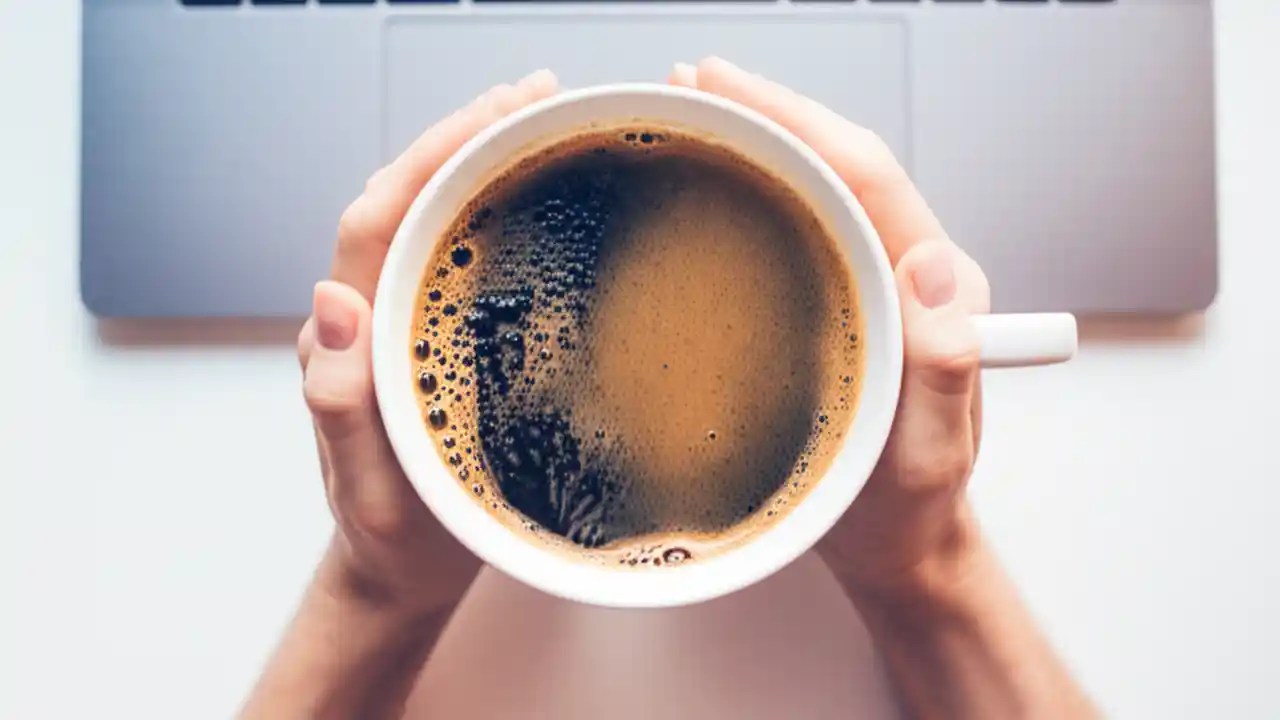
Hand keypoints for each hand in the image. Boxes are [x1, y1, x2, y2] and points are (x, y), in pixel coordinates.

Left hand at [295, 70, 559, 616]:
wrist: (399, 570)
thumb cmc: (390, 536)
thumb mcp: (367, 488)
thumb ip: (337, 404)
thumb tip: (329, 302)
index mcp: (351, 339)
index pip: (378, 218)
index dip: (431, 153)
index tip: (499, 110)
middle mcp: (368, 315)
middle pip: (403, 198)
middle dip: (461, 135)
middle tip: (536, 95)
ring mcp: (398, 323)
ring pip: (426, 218)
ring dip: (474, 160)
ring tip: (536, 122)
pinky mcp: (429, 338)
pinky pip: (450, 254)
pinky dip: (486, 208)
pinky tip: (528, 194)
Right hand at [672, 59, 991, 596]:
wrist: (899, 543)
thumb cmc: (908, 508)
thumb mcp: (929, 452)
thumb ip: (944, 364)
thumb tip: (933, 263)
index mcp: (936, 290)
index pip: (867, 174)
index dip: (798, 118)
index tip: (728, 86)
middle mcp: (906, 272)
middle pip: (840, 162)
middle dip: (769, 111)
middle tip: (689, 84)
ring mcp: (872, 284)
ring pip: (819, 187)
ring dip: (760, 141)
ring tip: (692, 114)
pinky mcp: (842, 303)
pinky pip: (802, 228)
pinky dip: (756, 191)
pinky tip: (713, 183)